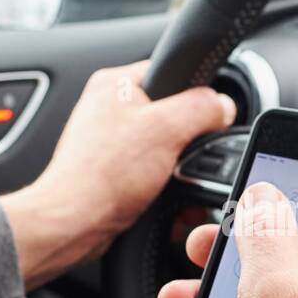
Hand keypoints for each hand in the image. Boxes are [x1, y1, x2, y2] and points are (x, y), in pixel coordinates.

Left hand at [2, 61, 235, 288]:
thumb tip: (223, 105)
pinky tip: (160, 197)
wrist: (73, 224)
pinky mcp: (112, 171)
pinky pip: (152, 173)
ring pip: (164, 149)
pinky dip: (164, 187)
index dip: (196, 95)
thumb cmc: (100, 176)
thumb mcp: (166, 130)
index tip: (208, 118)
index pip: (172, 72)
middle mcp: (109, 109)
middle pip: (172, 115)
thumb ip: (201, 109)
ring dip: (177, 170)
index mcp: (115, 84)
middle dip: (187, 143)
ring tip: (169, 181)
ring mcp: (110, 142)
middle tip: (183, 157)